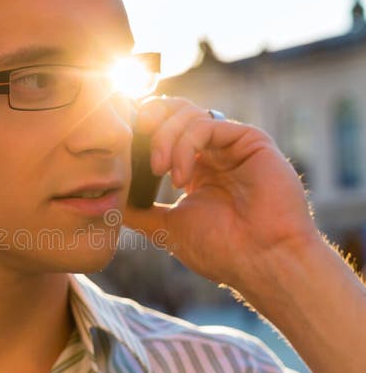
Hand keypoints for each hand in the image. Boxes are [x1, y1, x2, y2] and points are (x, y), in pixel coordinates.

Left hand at [124, 96, 320, 294]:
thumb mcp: (168, 228)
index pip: (163, 130)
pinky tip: (181, 176)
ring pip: (187, 113)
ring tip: (160, 171)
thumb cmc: (221, 250)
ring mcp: (231, 144)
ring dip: (164, 138)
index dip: (140, 130)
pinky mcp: (250, 139)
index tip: (120, 148)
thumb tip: (109, 204)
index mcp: (196, 167)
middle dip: (148, 123)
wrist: (262, 261)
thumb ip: (140, 212)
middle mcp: (214, 151)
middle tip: (137, 149)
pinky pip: (206, 124)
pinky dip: (185, 145)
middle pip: (174, 111)